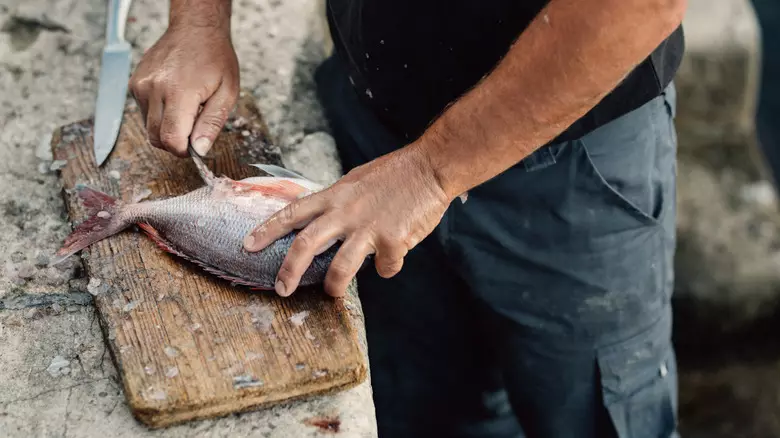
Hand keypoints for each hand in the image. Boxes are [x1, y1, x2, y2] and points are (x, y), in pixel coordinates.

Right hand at [129, 24, 238, 156]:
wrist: (195, 30)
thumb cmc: (215, 58)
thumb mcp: (227, 93)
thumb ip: (212, 124)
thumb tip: (200, 150)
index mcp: (179, 92)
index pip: (172, 139)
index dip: (184, 151)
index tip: (195, 147)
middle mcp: (154, 89)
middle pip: (157, 138)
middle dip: (176, 142)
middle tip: (194, 128)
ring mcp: (140, 86)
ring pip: (149, 128)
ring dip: (167, 128)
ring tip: (186, 109)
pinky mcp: (134, 84)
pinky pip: (143, 113)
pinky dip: (159, 115)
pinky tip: (174, 100)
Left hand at [243, 145, 452, 297]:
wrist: (430, 167)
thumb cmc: (393, 174)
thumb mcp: (355, 182)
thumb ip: (337, 203)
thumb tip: (322, 221)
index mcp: (334, 196)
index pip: (292, 213)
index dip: (267, 230)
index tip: (247, 245)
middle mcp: (346, 212)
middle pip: (306, 244)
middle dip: (288, 270)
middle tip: (281, 290)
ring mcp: (369, 227)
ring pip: (340, 267)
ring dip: (333, 285)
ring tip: (332, 292)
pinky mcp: (393, 240)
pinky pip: (385, 268)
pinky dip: (387, 269)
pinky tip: (391, 262)